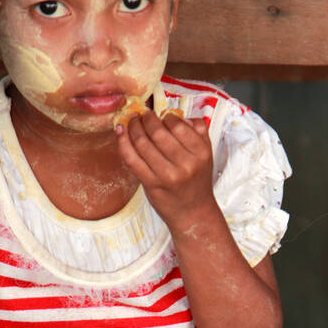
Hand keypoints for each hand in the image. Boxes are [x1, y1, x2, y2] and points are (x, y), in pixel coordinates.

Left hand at [115, 109, 213, 231]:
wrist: (193, 213)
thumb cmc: (196, 182)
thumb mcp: (206, 155)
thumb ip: (198, 132)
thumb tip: (178, 115)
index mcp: (200, 153)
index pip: (177, 124)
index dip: (165, 116)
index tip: (160, 116)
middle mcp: (185, 164)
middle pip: (158, 132)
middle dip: (146, 119)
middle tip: (143, 115)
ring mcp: (167, 175)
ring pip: (142, 143)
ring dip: (133, 127)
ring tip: (132, 122)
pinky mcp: (151, 184)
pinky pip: (132, 158)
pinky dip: (123, 142)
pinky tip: (120, 132)